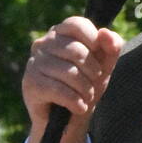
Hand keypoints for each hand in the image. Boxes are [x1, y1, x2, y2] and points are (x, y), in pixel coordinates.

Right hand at [23, 16, 122, 142]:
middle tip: (94, 84)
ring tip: (86, 97)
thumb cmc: (85, 85)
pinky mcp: (30, 84)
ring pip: (69, 72)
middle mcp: (43, 44)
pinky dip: (75, 102)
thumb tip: (105, 33)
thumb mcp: (104, 65)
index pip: (76, 24)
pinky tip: (79, 107)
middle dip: (93, 72)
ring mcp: (34, 63)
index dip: (94, 41)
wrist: (68, 118)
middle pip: (76, 51)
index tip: (99, 60)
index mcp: (60, 33)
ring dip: (86, 90)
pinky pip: (58, 90)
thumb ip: (112, 47)